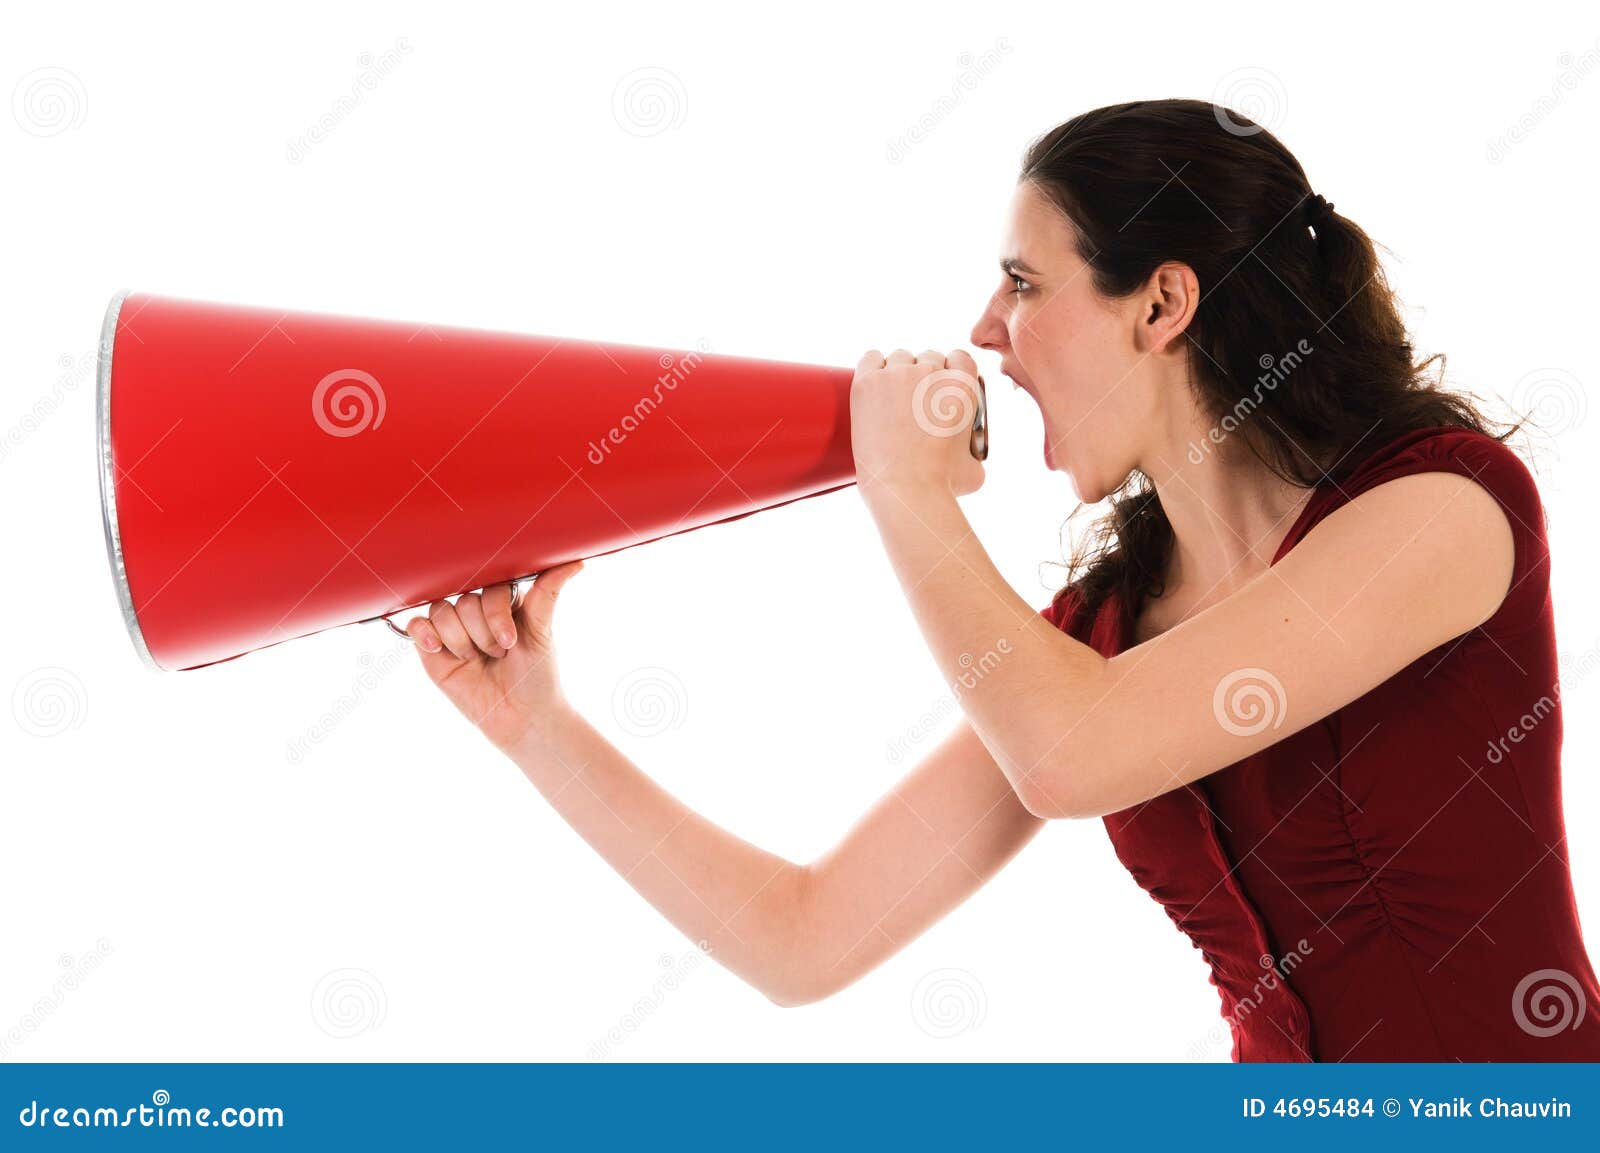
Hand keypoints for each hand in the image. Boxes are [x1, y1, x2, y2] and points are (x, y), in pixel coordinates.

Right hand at [404, 560, 584, 751]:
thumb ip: (547, 593)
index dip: (495, 612)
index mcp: (503, 602)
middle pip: (464, 600)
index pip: (488, 586)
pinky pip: (417, 626)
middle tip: (498, 655)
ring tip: (477, 661)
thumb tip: (576, 562)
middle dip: (482, 633)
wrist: (521, 718)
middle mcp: (476, 612)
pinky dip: (425, 633)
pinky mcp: (433, 651)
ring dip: (461, 640)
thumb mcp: (542, 631)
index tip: (511, 641)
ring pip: (441, 611)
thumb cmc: (537, 675)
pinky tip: (439, 649)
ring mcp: (452, 630)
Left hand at [849, 348, 985, 503]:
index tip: (942, 385)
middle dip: (924, 374)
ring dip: (898, 371)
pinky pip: (870, 358)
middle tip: (915, 400)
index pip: (959, 357)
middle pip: (928, 357)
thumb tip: (972, 456)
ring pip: (899, 357)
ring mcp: (897, 374)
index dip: (950, 370)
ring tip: (892, 396)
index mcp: (961, 386)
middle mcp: (931, 372)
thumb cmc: (941, 484)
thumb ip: (975, 453)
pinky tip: (873, 382)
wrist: (904, 489)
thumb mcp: (974, 469)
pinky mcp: (867, 382)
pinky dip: (872, 367)